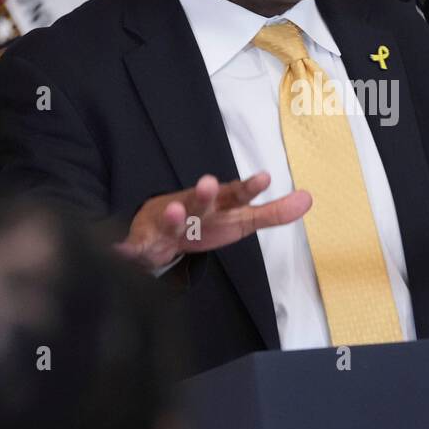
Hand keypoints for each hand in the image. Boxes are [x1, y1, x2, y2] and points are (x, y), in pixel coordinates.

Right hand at [116, 172, 310, 272]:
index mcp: (217, 205)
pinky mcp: (144, 242)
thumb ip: (272, 212)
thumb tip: (308, 199)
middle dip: (204, 194)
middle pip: (200, 202)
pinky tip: (119, 250)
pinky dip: (126, 249)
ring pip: (169, 221)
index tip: (264, 178)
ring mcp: (167, 224)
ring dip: (172, 216)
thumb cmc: (205, 223)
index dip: (248, 188)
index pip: (234, 195)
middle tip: (209, 182)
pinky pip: (135, 247)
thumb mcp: (240, 219)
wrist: (158, 234)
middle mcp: (192, 209)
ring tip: (174, 209)